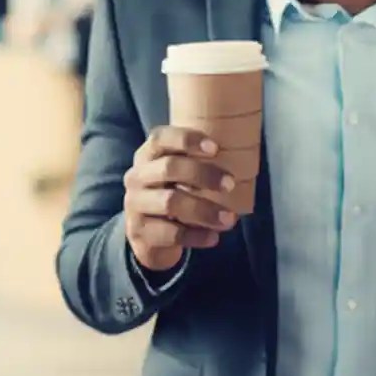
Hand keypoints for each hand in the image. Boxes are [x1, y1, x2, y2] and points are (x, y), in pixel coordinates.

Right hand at [124, 126, 238, 271]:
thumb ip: (196, 163)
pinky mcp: (139, 232)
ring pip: (170, 202)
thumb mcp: (177, 176)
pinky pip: (171, 233)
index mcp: (148, 155)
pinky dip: (196, 236)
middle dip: (203, 174)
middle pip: (169, 168)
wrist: (146, 236)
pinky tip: (213, 238)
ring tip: (229, 219)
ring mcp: (135, 204)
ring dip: (204, 210)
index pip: (161, 138)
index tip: (215, 148)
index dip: (187, 140)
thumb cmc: (172, 195)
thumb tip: (241, 157)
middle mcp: (137, 176)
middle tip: (230, 184)